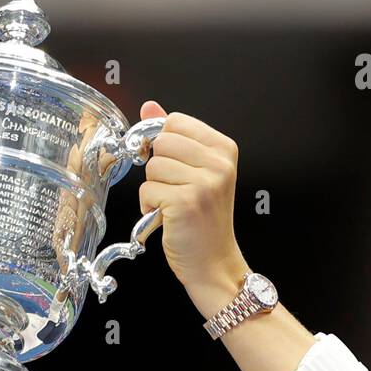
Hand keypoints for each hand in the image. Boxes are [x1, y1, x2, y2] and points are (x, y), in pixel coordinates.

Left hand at [137, 100, 248, 314]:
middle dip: (158, 168)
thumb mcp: (196, 172)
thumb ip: (174, 137)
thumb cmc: (204, 221)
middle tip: (173, 189)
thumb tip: (150, 107)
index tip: (171, 164)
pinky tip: (167, 217)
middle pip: (161, 141)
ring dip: (153, 189)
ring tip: (171, 205)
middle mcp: (218, 163)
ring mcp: (204, 182)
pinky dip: (150, 206)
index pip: (175, 121)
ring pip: (152, 166)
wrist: (213, 262)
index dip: (163, 143)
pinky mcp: (186, 202)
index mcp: (223, 148)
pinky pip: (148, 190)